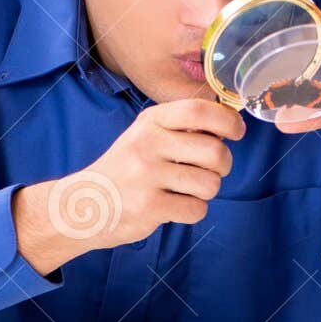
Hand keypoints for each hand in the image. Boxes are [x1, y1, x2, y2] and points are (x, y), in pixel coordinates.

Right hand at [12, 98, 244, 274]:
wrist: (83, 206)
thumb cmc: (125, 169)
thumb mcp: (145, 135)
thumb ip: (181, 128)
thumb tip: (229, 123)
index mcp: (151, 121)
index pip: (199, 110)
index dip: (228, 120)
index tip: (236, 131)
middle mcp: (148, 144)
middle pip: (215, 152)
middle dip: (223, 165)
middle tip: (211, 169)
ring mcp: (148, 176)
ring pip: (210, 184)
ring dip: (207, 190)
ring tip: (187, 189)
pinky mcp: (150, 207)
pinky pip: (197, 210)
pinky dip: (193, 211)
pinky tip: (174, 206)